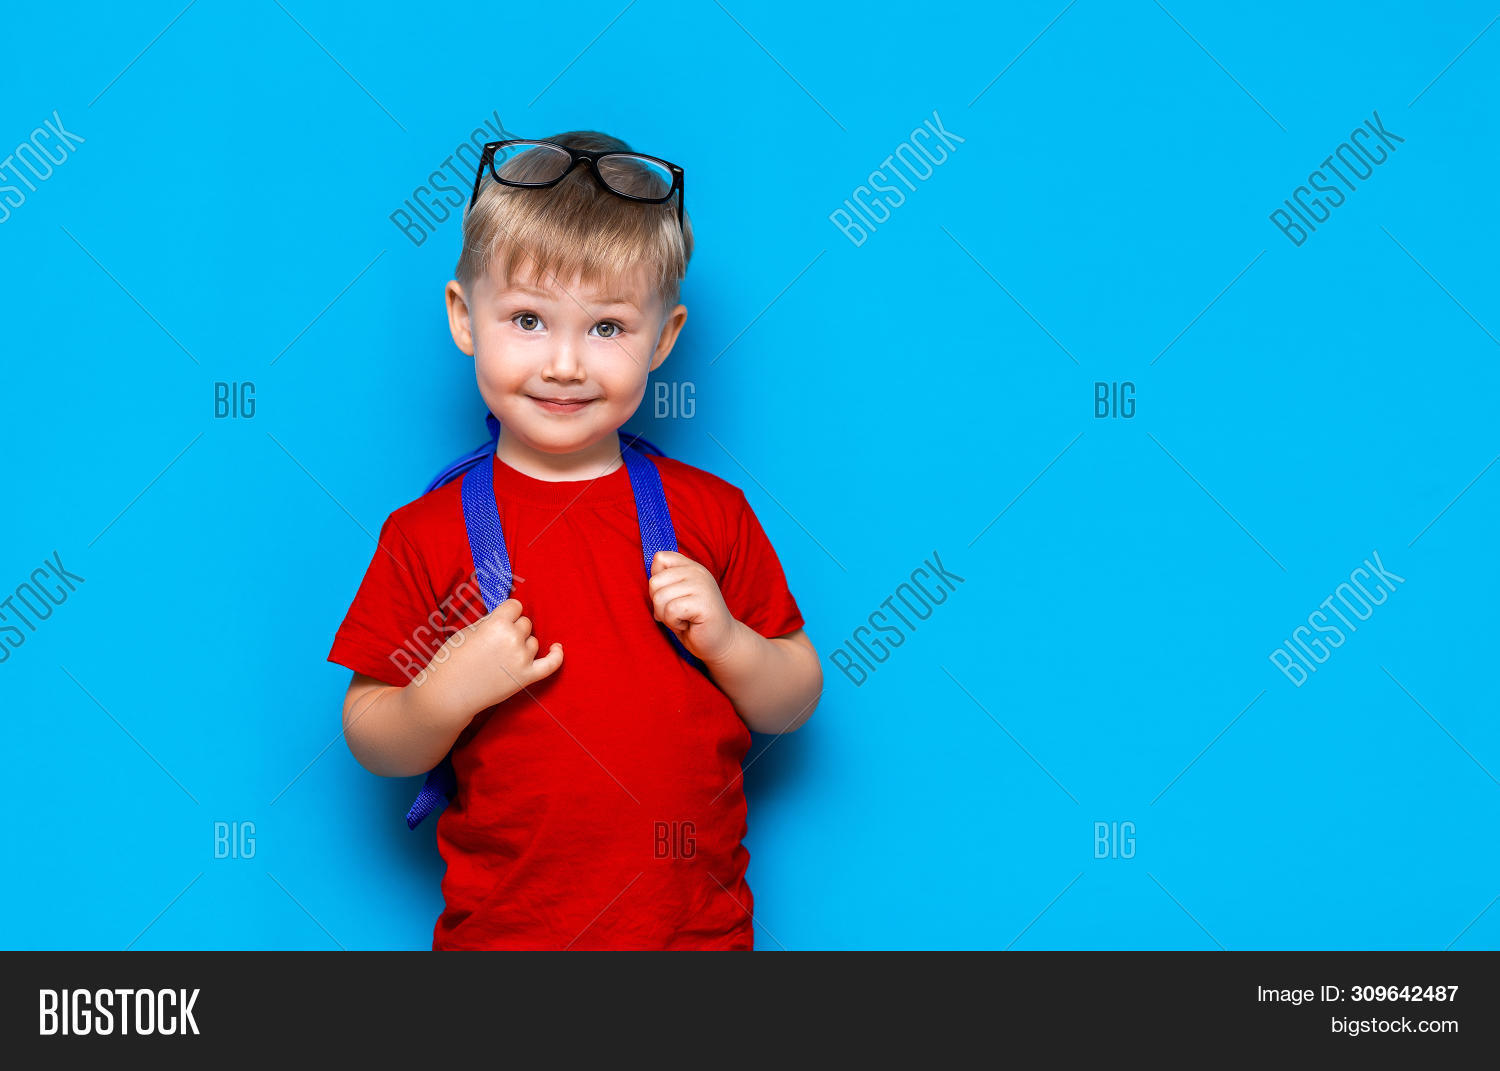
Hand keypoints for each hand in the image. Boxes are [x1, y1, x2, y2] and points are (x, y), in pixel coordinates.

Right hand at [427, 598, 562, 721]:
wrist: (448, 694)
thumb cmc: (452, 660)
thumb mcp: (467, 631)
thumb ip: (490, 621)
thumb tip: (507, 614)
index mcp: (497, 624)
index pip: (516, 606)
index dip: (508, 612)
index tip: (501, 618)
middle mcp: (513, 639)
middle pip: (525, 623)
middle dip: (513, 629)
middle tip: (494, 643)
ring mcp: (522, 659)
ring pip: (533, 642)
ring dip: (523, 645)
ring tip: (501, 657)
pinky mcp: (526, 678)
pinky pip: (551, 664)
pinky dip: (556, 656)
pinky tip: (557, 648)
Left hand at [648, 550, 739, 664]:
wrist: (721, 642)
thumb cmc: (694, 622)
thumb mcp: (676, 596)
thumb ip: (665, 583)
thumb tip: (650, 583)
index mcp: (691, 567)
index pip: (660, 558)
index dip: (657, 582)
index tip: (670, 597)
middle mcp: (697, 571)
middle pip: (654, 582)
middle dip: (658, 604)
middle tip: (676, 613)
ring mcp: (702, 585)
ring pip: (660, 598)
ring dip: (666, 616)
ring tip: (683, 619)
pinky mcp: (703, 602)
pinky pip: (670, 611)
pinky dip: (674, 623)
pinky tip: (688, 624)